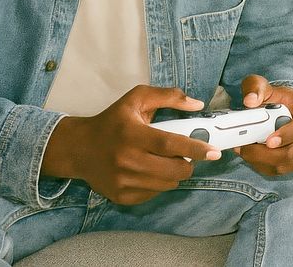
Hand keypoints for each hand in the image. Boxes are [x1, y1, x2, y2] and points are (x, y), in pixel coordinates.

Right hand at [42, 85, 220, 205]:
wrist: (78, 148)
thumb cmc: (112, 121)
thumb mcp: (136, 99)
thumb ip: (168, 97)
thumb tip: (197, 104)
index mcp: (132, 133)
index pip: (170, 144)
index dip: (195, 148)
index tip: (213, 151)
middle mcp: (127, 159)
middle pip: (173, 170)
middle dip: (188, 164)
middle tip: (186, 157)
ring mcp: (123, 181)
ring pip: (167, 184)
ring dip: (174, 174)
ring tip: (166, 162)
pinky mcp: (120, 196)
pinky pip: (153, 194)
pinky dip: (159, 184)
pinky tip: (149, 171)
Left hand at [232, 74, 292, 175]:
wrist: (279, 107)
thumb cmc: (272, 96)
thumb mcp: (261, 85)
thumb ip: (255, 88)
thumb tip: (250, 101)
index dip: (287, 135)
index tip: (269, 141)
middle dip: (266, 154)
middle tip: (245, 148)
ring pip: (286, 164)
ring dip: (262, 161)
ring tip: (244, 150)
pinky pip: (280, 170)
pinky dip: (263, 166)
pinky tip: (251, 156)